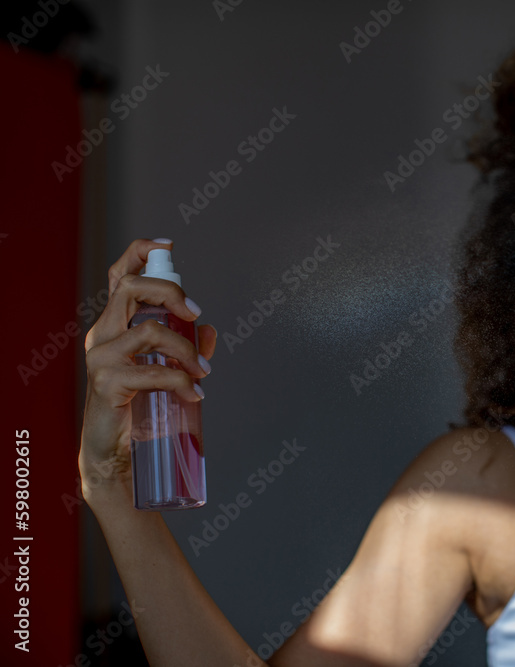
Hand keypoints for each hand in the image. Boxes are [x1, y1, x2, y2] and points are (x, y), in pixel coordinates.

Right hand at [79, 239, 215, 502]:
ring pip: (149, 331)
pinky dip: (181, 380)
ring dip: (186, 350)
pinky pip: (152, 372)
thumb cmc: (136, 409)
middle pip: (128, 287)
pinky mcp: (106, 385)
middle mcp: (102, 336)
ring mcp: (100, 359)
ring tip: (203, 372)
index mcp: (113, 326)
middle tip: (194, 312)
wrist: (114, 456)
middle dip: (168, 291)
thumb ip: (184, 347)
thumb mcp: (164, 371)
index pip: (118, 276)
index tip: (168, 246)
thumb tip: (208, 330)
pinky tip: (195, 394)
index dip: (140, 253)